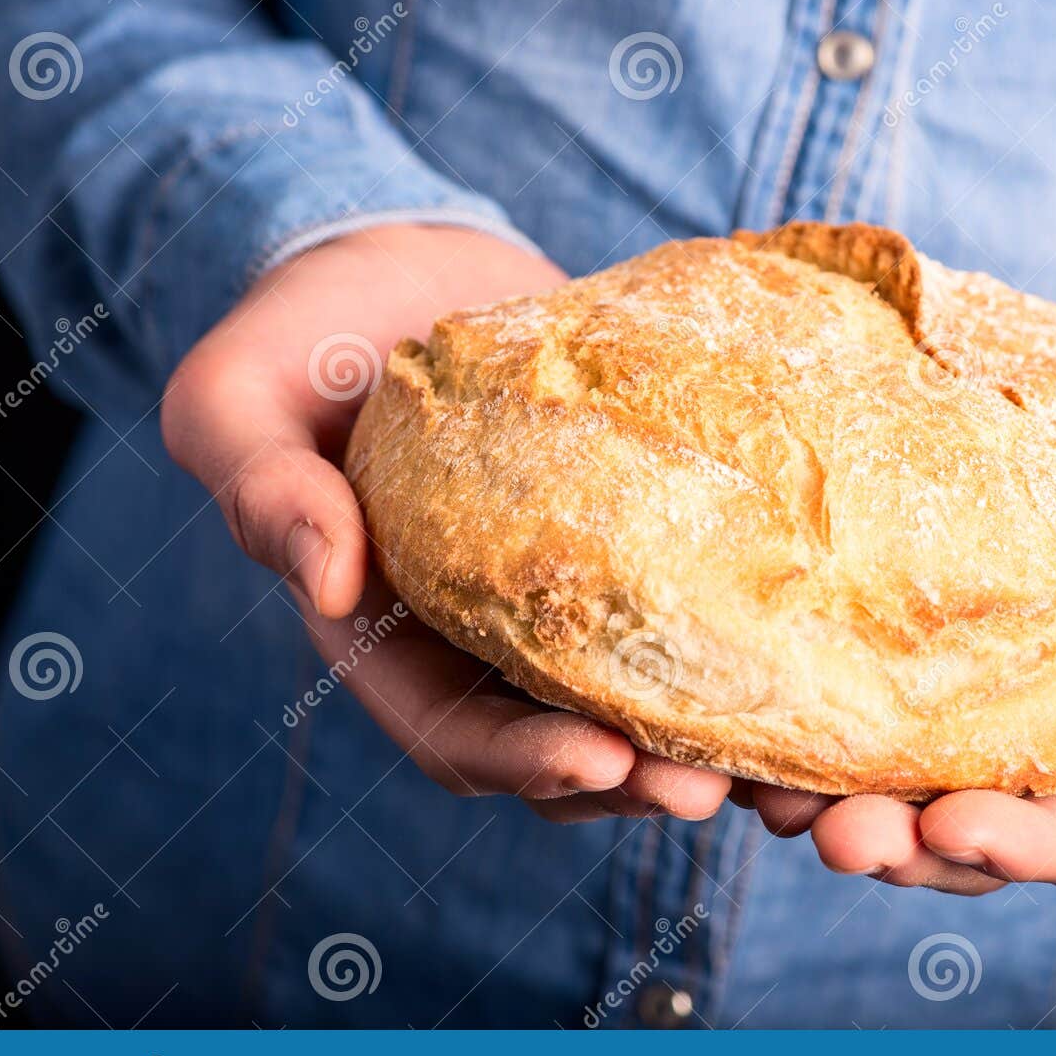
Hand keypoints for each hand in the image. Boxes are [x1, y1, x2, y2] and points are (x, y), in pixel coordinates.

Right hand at [162, 224, 731, 821]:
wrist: (408, 268)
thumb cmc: (307, 336)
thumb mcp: (243, 398)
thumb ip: (262, 486)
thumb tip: (331, 581)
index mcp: (393, 640)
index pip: (458, 736)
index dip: (525, 764)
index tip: (600, 764)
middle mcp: (487, 641)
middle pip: (569, 748)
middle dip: (636, 781)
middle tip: (710, 786)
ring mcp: (569, 601)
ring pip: (644, 703)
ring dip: (706, 742)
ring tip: (781, 759)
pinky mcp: (639, 545)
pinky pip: (691, 613)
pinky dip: (742, 648)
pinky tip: (813, 654)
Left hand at [751, 377, 1055, 894]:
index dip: (1028, 849)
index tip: (952, 829)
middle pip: (981, 832)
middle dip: (900, 846)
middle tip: (826, 829)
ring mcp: (1011, 693)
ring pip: (910, 779)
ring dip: (834, 798)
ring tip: (756, 786)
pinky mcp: (955, 633)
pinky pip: (881, 694)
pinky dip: (818, 712)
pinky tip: (755, 697)